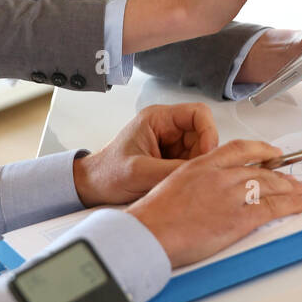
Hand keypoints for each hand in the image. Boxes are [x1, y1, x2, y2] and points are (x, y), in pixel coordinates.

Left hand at [72, 103, 218, 205]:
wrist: (92, 187)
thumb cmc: (107, 174)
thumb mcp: (140, 172)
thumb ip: (172, 170)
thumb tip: (202, 171)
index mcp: (158, 119)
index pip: (199, 114)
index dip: (209, 132)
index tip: (206, 154)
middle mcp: (167, 128)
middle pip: (203, 134)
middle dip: (202, 155)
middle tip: (193, 174)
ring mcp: (170, 144)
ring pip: (200, 151)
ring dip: (195, 166)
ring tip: (178, 181)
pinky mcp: (171, 160)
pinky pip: (191, 164)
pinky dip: (189, 174)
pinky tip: (176, 185)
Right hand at [130, 138, 301, 266]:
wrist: (150, 233)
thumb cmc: (154, 216)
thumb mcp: (174, 184)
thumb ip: (197, 182)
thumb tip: (209, 190)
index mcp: (202, 165)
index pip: (239, 149)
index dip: (261, 150)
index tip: (273, 153)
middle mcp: (220, 176)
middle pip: (260, 171)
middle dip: (282, 176)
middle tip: (294, 180)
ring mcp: (231, 196)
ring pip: (270, 187)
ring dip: (292, 190)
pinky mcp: (238, 218)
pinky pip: (272, 208)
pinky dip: (291, 206)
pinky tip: (300, 205)